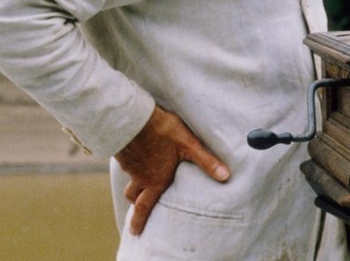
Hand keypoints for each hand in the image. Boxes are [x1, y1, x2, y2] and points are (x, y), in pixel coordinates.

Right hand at [113, 105, 230, 234]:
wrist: (133, 117)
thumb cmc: (162, 131)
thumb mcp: (189, 145)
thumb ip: (206, 161)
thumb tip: (225, 176)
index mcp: (155, 180)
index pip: (145, 207)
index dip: (139, 221)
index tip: (135, 232)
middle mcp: (140, 177)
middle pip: (134, 198)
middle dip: (136, 207)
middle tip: (138, 214)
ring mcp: (130, 165)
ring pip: (130, 183)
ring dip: (134, 189)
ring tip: (140, 189)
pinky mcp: (123, 153)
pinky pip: (126, 167)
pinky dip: (132, 169)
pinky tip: (139, 161)